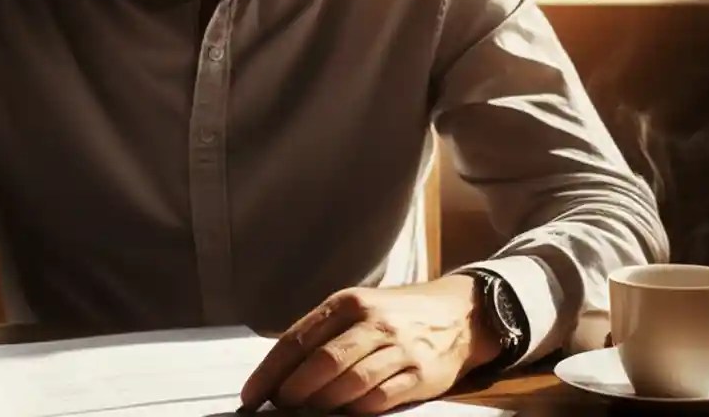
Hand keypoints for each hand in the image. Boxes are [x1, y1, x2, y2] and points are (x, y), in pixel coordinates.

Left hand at [239, 276, 500, 414]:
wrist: (457, 315)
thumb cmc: (393, 315)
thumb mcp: (356, 309)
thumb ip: (321, 334)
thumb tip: (278, 373)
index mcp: (346, 302)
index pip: (297, 339)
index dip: (269, 371)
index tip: (251, 395)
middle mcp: (371, 321)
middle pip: (322, 362)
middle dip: (293, 391)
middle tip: (279, 407)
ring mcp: (398, 347)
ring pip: (350, 383)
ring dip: (322, 404)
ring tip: (308, 412)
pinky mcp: (420, 374)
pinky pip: (379, 398)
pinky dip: (356, 409)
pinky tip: (344, 413)